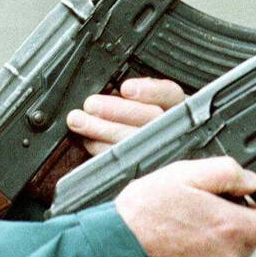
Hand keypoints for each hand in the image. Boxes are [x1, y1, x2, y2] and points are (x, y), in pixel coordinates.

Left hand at [65, 77, 185, 155]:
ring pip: (136, 142)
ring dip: (103, 130)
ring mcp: (162, 150)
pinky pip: (125, 163)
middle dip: (117, 111)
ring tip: (79, 121)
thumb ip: (133, 91)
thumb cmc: (140, 115)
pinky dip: (104, 151)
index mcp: (176, 105)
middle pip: (150, 119)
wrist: (154, 153)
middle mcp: (175, 127)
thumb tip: (110, 88)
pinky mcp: (146, 168)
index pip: (169, 94)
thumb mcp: (144, 97)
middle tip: (90, 105)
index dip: (149, 91)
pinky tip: (89, 142)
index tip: (126, 88)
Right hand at [114, 157, 255, 256]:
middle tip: (199, 212)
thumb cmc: (142, 213)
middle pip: (246, 243)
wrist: (110, 254)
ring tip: (178, 230)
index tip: (238, 205)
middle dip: (230, 228)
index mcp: (229, 227)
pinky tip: (171, 250)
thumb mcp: (182, 173)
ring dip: (210, 246)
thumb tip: (250, 180)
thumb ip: (225, 172)